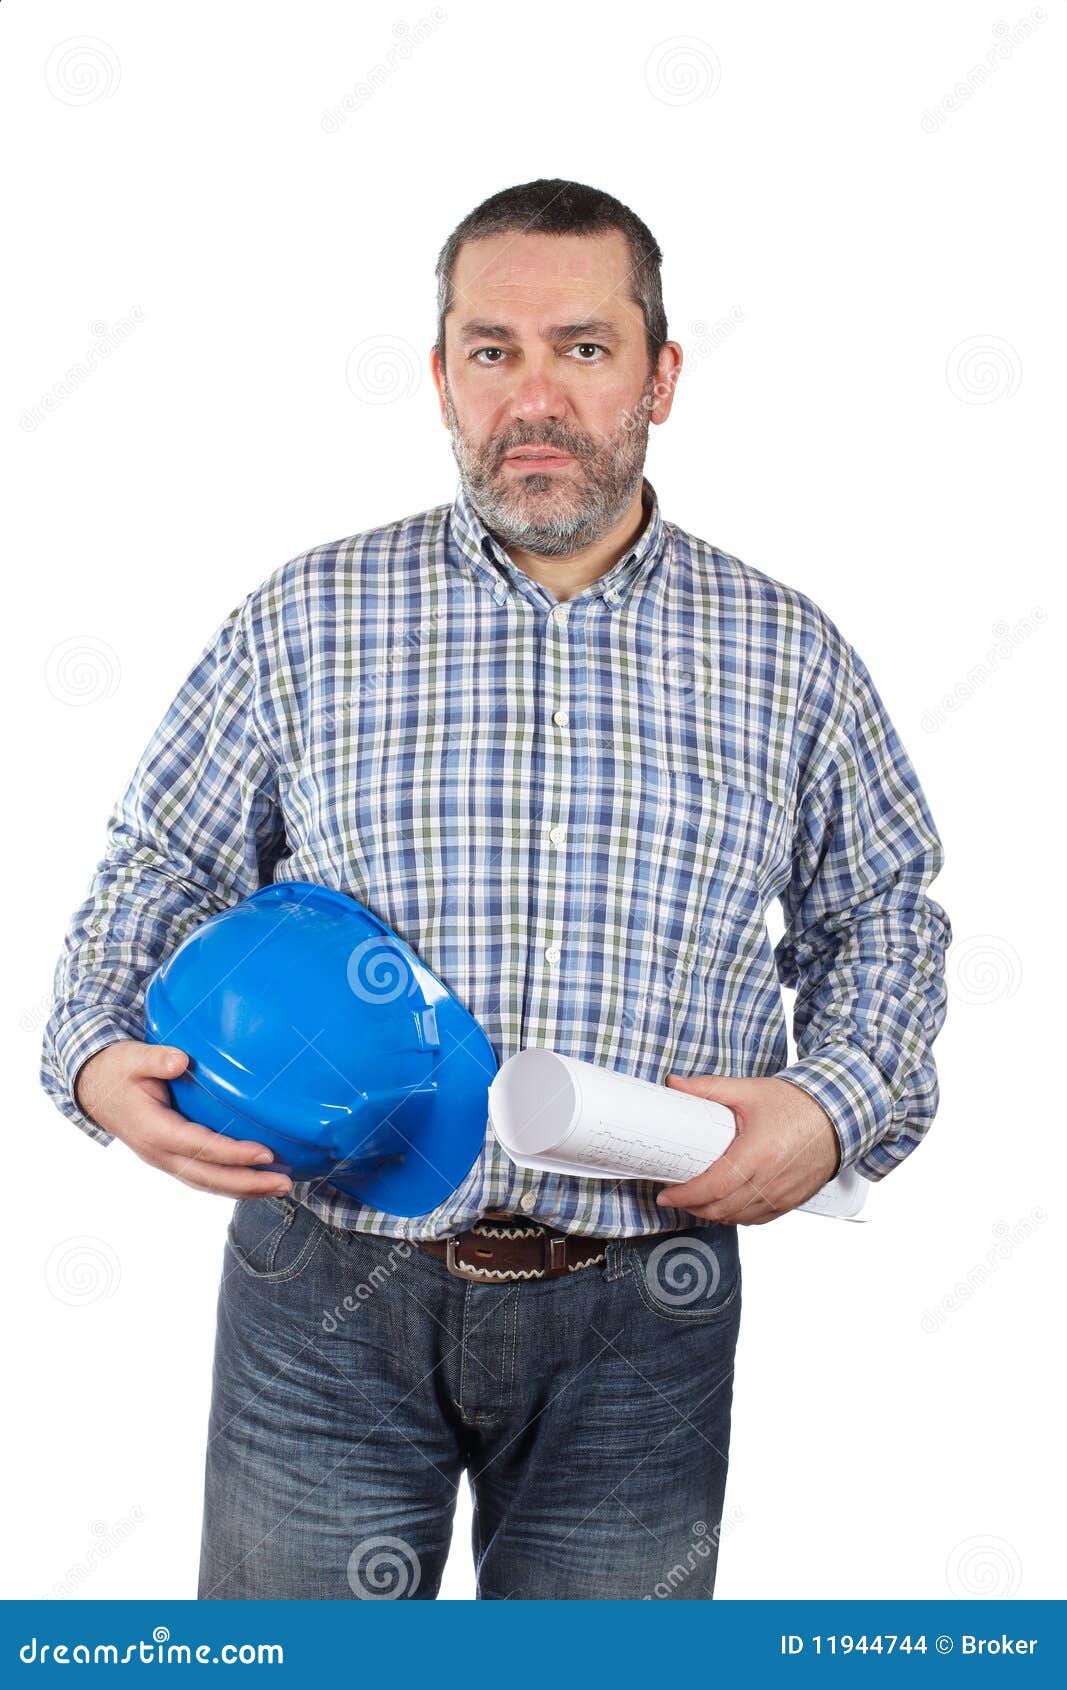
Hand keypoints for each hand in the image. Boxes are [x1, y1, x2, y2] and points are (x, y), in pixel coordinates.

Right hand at [74, 1040, 292, 1198]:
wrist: (96, 1089)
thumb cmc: (118, 1071)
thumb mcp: (132, 1059)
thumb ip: (156, 1059)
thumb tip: (180, 1061)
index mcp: (153, 1130)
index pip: (199, 1148)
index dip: (232, 1154)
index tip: (265, 1154)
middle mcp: (160, 1153)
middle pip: (208, 1177)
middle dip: (248, 1184)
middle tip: (284, 1184)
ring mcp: (165, 1161)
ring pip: (207, 1184)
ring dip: (244, 1190)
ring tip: (280, 1188)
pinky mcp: (172, 1159)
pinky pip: (204, 1178)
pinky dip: (231, 1184)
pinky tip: (257, 1182)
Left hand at [655, 1072, 840, 1224]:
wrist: (838, 1116)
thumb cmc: (795, 1104)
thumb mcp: (749, 1090)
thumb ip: (708, 1088)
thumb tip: (673, 1083)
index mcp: (758, 1154)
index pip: (713, 1187)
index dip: (685, 1195)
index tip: (666, 1194)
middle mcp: (770, 1181)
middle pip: (720, 1209)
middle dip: (692, 1206)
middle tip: (674, 1195)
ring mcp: (782, 1196)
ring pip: (736, 1218)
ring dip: (711, 1213)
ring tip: (694, 1199)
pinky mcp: (790, 1202)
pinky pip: (756, 1220)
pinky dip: (735, 1216)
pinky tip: (723, 1205)